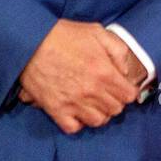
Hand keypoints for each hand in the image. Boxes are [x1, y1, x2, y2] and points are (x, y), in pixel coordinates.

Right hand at [17, 20, 141, 132]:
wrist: (30, 42)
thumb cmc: (64, 35)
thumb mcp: (98, 32)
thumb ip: (118, 51)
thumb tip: (125, 71)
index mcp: (105, 72)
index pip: (129, 95)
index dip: (128, 90)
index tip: (122, 86)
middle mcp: (91, 91)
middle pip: (115, 109)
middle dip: (115, 100)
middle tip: (107, 92)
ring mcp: (73, 103)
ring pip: (98, 121)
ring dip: (99, 113)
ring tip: (94, 103)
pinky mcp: (55, 109)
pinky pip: (73, 128)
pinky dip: (78, 122)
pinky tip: (77, 111)